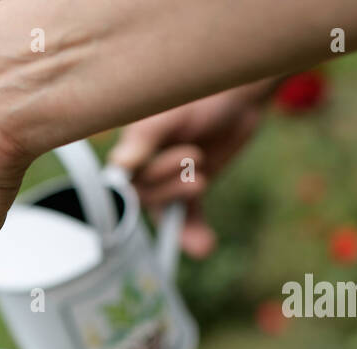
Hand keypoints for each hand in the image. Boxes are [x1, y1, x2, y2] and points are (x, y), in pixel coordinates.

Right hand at [107, 81, 273, 258]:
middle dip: (168, 184)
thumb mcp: (169, 114)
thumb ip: (143, 140)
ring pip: (165, 211)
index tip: (143, 187)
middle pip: (145, 198)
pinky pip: (188, 219)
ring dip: (182, 212)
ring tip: (204, 190)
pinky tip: (205, 247)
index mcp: (131, 149)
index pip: (122, 182)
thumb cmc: (199, 93)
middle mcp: (145, 168)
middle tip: (196, 156)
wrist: (238, 96)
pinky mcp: (192, 190)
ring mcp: (168, 181)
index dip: (133, 186)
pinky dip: (195, 234)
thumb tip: (118, 167)